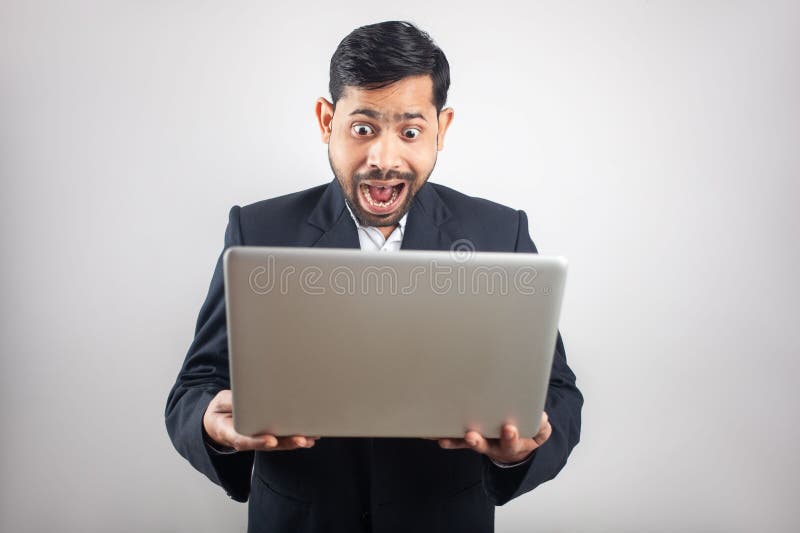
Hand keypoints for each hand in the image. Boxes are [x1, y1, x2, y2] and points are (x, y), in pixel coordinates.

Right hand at [202, 389, 318, 451]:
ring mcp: (259, 439)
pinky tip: (312, 434)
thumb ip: (231, 401)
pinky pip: (283, 438)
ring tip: (311, 438)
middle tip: (301, 439)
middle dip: (286, 442)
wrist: (218, 420)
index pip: (245, 440)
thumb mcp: (221, 402)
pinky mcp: (269, 435)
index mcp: (231, 433)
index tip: (271, 440)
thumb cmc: (221, 410)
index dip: (258, 441)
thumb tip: (244, 396)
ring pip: (279, 443)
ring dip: (295, 441)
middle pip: (269, 444)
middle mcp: (248, 440)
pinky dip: (297, 435)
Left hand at [435, 412, 551, 464]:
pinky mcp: (465, 436)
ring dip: (453, 440)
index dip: (510, 436)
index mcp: (510, 443)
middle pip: (483, 445)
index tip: (509, 428)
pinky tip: (428, 432)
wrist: (516, 443)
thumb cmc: (526, 431)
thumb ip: (541, 425)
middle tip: (471, 435)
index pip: (511, 441)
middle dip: (476, 441)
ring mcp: (477, 440)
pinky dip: (442, 435)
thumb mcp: (539, 430)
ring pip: (463, 443)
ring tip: (442, 438)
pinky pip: (452, 437)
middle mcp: (491, 445)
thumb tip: (540, 417)